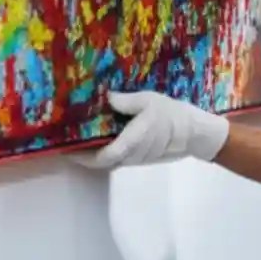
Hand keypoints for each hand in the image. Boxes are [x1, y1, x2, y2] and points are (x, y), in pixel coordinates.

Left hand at [69, 91, 229, 168]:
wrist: (195, 132)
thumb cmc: (171, 115)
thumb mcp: (148, 101)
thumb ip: (125, 101)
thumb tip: (106, 97)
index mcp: (131, 143)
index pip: (101, 157)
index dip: (81, 156)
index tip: (66, 148)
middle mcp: (131, 156)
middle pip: (102, 162)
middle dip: (83, 155)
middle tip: (68, 141)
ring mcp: (137, 159)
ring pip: (110, 161)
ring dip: (95, 153)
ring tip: (81, 138)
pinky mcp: (142, 158)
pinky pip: (120, 158)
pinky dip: (107, 151)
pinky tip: (103, 138)